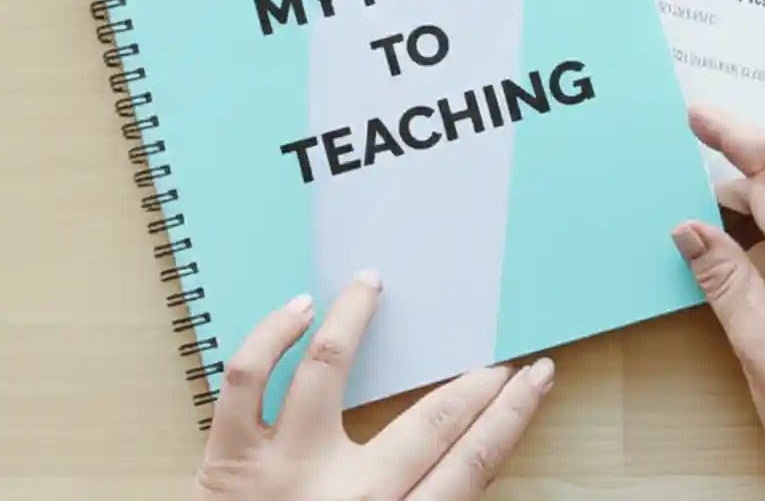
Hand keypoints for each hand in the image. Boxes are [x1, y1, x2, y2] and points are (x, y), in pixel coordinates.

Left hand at [192, 271, 553, 499]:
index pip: (473, 463)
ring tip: (371, 284)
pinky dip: (273, 336)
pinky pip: (248, 380)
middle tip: (498, 359)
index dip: (512, 416)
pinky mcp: (229, 460)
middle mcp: (346, 498)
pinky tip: (301, 311)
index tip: (534, 379)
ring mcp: (284, 472)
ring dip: (355, 318)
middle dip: (476, 385)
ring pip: (328, 370)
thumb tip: (459, 455)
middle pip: (431, 423)